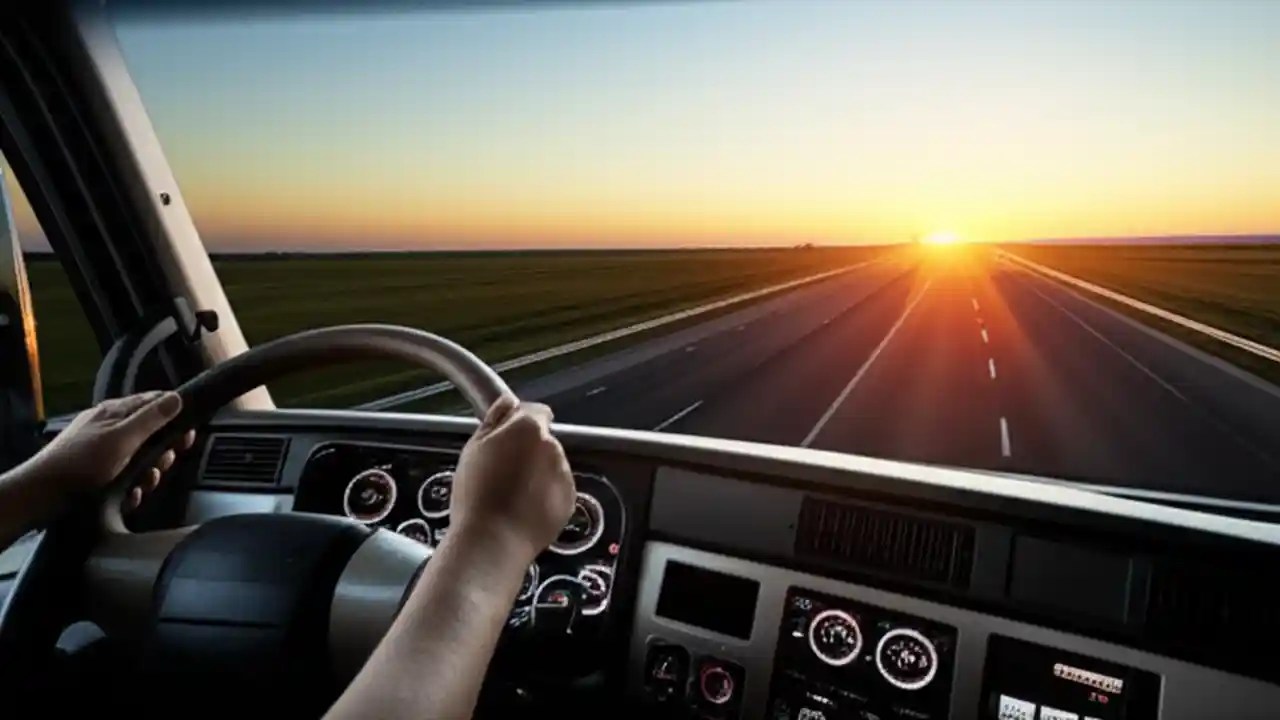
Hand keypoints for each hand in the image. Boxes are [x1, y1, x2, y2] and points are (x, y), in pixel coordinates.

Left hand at [34, 391, 195, 510]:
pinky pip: (127, 479)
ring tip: (144, 484)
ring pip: (141, 461)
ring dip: (149, 474)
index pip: (154, 402)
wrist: (43, 495)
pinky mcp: (101, 476)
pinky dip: (131, 488)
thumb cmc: (83, 462)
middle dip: (162, 452)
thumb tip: (177, 397)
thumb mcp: (122, 438)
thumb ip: (151, 419)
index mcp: (116, 413)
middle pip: (152, 435)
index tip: (188, 433)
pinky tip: (129, 496)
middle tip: (163, 463)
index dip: (175, 415)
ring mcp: (105, 453)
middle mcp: (112, 430)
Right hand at [448, 395, 575, 562]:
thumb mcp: (473, 449)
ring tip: (510, 496)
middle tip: (501, 472)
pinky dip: (545, 495)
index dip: (520, 423)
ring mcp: (565, 475)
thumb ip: (495, 420)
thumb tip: (508, 402)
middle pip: (543, 441)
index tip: (505, 439)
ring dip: (537, 473)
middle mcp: (554, 447)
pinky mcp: (570, 501)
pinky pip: (556, 490)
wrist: (492, 541)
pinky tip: (522, 510)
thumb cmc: (476, 494)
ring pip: (550, 466)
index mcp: (529, 429)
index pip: (536, 411)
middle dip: (527, 451)